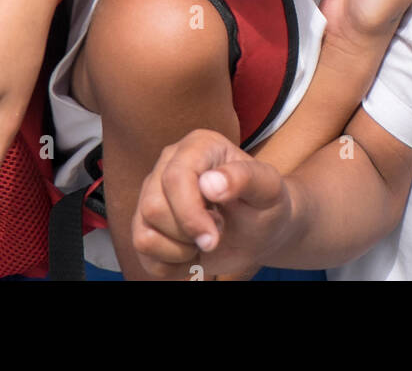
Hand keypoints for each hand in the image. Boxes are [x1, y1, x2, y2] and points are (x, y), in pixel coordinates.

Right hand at [132, 129, 291, 278]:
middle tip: (216, 234)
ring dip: (179, 251)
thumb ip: (246, 178)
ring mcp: (153, 193)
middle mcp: (169, 164)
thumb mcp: (269, 189)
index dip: (190, 214)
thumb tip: (209, 183)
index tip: (214, 237)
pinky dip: (169, 265)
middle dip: (188, 234)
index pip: (175, 178)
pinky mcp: (145, 222)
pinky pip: (142, 252)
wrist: (259, 231)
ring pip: (143, 234)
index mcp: (199, 146)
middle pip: (154, 208)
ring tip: (204, 241)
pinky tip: (191, 253)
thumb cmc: (265, 205)